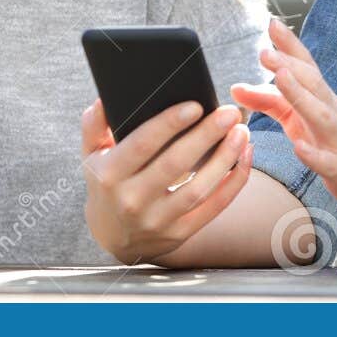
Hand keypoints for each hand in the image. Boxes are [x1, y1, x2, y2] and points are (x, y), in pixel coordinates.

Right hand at [81, 98, 252, 263]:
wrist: (112, 236)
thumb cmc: (106, 184)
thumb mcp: (92, 155)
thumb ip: (94, 126)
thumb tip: (103, 100)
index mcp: (109, 175)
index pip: (142, 144)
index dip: (169, 124)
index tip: (195, 105)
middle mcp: (132, 200)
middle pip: (175, 164)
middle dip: (206, 136)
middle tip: (229, 113)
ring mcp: (157, 221)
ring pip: (198, 189)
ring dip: (225, 159)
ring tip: (241, 133)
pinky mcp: (179, 234)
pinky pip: (212, 208)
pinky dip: (233, 184)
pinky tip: (244, 159)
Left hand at [230, 17, 336, 213]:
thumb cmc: (332, 142)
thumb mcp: (298, 118)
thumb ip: (269, 101)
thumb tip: (236, 87)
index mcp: (321, 98)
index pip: (306, 67)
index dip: (290, 45)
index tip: (272, 23)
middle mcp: (333, 113)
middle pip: (313, 84)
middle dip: (290, 66)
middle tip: (265, 52)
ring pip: (322, 116)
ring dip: (302, 97)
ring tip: (281, 80)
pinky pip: (329, 163)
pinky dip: (315, 155)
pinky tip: (299, 147)